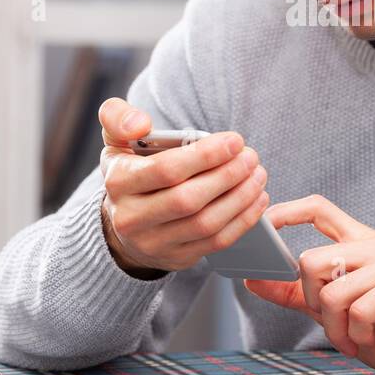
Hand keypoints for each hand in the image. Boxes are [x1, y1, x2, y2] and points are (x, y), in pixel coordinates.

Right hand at [97, 98, 269, 273]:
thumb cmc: (131, 171)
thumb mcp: (116, 141)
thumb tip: (139, 124)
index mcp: (118, 182)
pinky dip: (242, 220)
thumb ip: (118, 118)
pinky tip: (257, 199)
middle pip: (187, 199)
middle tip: (250, 157)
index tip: (234, 141)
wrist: (124, 223)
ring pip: (205, 223)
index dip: (205, 155)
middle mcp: (131, 217)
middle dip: (227, 176)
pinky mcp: (177, 257)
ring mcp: (154, 242)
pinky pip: (216, 242)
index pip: (165, 170)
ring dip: (240, 198)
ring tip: (257, 175)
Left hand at [244, 195, 374, 374]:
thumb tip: (253, 278)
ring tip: (349, 338)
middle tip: (331, 322)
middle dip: (312, 302)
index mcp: (358, 241)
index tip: (266, 225)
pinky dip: (354, 335)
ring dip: (334, 327)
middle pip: (313, 260)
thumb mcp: (330, 309)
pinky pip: (357, 310)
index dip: (289, 212)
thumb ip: (294, 292)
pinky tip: (367, 339)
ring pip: (333, 291)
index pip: (320, 209)